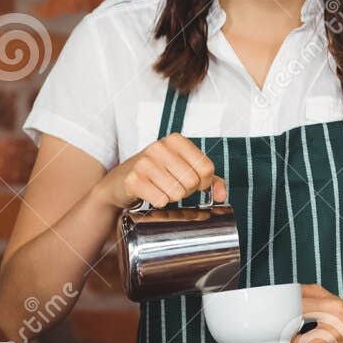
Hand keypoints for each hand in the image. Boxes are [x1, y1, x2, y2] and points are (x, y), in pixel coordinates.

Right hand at [95, 134, 227, 209]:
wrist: (120, 183)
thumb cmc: (157, 174)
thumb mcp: (185, 170)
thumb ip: (210, 179)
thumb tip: (222, 196)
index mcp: (176, 140)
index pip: (206, 168)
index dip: (203, 183)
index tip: (193, 183)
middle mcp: (160, 147)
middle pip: (192, 181)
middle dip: (187, 191)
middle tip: (173, 186)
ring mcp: (144, 162)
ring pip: (177, 193)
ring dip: (172, 198)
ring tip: (161, 189)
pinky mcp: (133, 179)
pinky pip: (160, 200)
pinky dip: (159, 203)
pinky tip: (151, 194)